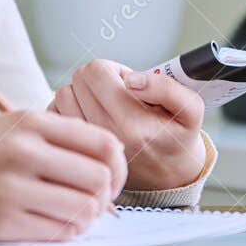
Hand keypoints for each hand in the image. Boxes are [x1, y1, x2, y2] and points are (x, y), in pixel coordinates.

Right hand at [0, 109, 126, 240]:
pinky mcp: (4, 220)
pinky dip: (67, 233)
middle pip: (100, 178)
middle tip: (95, 202)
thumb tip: (110, 162)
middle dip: (106, 196)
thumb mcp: (10, 128)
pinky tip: (54, 225)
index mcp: (30, 122)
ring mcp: (13, 186)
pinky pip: (61, 232)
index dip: (118, 167)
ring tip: (73, 215)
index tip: (111, 179)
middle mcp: (24, 150)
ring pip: (86, 209)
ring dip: (88, 217)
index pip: (103, 143)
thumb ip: (57, 138)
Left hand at [49, 60, 206, 190]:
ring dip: (81, 91)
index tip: (126, 82)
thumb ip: (165, 87)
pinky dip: (67, 108)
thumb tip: (130, 79)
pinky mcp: (76, 150)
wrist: (168, 177)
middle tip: (116, 92)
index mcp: (131, 123)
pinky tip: (87, 113)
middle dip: (97, 78)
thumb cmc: (177, 137)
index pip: (96, 71)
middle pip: (78, 79)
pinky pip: (55, 114)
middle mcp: (105, 135)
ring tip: (103, 103)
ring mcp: (87, 145)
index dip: (113, 68)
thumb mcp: (190, 110)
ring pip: (63, 94)